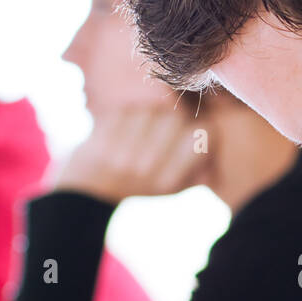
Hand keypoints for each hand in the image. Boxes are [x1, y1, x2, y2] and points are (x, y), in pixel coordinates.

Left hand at [55, 102, 209, 202]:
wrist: (89, 192)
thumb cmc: (139, 185)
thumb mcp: (174, 187)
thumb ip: (198, 169)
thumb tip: (212, 151)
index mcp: (168, 181)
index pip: (204, 135)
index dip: (201, 131)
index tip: (191, 137)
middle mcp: (147, 168)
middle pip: (177, 118)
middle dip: (172, 120)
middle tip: (162, 130)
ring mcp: (121, 152)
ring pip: (150, 109)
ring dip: (149, 115)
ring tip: (141, 130)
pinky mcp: (100, 135)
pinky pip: (125, 109)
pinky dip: (126, 115)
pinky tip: (121, 129)